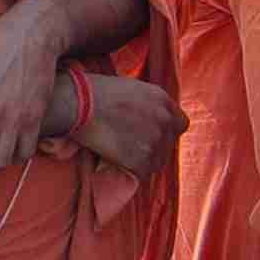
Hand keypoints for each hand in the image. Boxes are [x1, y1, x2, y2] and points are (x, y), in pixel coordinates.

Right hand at [62, 69, 182, 179]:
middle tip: (132, 146)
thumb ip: (146, 103)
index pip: (179, 124)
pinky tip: (117, 161)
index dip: (166, 131)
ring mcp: (156, 140)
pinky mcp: (142, 159)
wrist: (79, 104)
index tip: (151, 134)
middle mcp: (165, 120)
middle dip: (155, 146)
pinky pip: (144, 171)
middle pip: (170, 143)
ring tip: (122, 153)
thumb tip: (145, 116)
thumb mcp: (131, 88)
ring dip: (144, 160)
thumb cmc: (95, 93)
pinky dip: (132, 170)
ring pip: (159, 159)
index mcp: (163, 99)